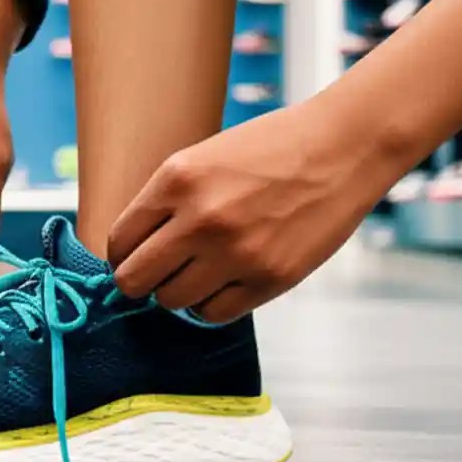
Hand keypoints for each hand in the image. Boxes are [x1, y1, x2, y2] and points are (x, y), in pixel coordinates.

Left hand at [107, 101, 394, 322]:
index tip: (132, 256)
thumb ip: (163, 203)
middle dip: (139, 281)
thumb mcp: (201, 159)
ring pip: (172, 301)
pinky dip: (210, 304)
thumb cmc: (268, 150)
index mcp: (177, 180)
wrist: (342, 148)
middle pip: (134, 280)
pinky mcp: (270, 278)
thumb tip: (129, 251)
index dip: (121, 254)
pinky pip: (214, 313)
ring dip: (177, 292)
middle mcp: (201, 219)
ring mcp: (236, 252)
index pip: (119, 242)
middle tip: (154, 275)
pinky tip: (222, 283)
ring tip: (196, 272)